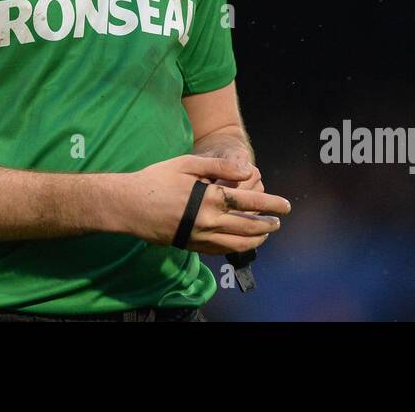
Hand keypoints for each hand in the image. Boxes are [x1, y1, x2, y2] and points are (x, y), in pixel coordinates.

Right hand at [119, 154, 289, 255]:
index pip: (250, 203)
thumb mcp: (186, 163)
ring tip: (265, 234)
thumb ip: (219, 166)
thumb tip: (247, 171)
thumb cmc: (156, 179)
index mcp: (210, 198)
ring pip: (238, 243)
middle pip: (249, 226)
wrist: (129, 205)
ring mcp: (200, 237)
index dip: (271, 204)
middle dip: (268, 224)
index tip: (286, 205)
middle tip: (279, 220)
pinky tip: (241, 241)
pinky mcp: (191, 245)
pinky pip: (221, 250)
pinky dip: (236, 247)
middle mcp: (208, 221)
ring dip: (256, 239)